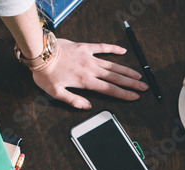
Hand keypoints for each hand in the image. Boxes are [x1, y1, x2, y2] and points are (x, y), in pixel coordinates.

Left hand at [33, 39, 147, 109]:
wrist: (41, 53)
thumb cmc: (46, 74)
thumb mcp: (56, 93)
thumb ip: (73, 101)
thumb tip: (88, 107)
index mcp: (85, 82)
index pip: (110, 90)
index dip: (124, 94)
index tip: (135, 97)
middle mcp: (91, 69)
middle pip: (116, 78)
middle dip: (131, 84)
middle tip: (143, 87)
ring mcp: (89, 57)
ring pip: (113, 65)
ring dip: (127, 70)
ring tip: (138, 75)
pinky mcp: (85, 47)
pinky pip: (102, 47)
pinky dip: (113, 49)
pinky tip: (123, 51)